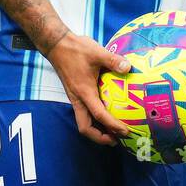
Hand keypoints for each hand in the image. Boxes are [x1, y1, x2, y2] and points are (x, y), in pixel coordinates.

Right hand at [47, 31, 129, 145]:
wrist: (57, 45)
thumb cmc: (76, 49)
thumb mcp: (97, 52)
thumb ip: (113, 60)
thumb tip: (128, 67)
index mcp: (84, 92)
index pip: (99, 115)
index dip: (113, 126)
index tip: (125, 132)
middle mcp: (78, 99)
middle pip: (85, 128)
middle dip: (100, 138)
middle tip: (117, 140)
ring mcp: (76, 98)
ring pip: (83, 123)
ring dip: (97, 131)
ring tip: (113, 134)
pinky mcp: (76, 95)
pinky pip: (84, 114)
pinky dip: (95, 121)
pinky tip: (107, 117)